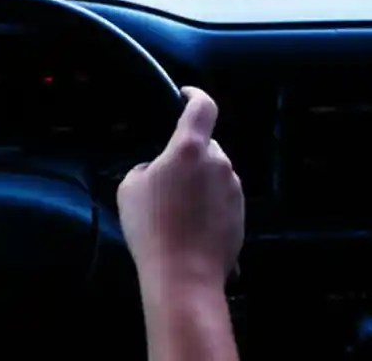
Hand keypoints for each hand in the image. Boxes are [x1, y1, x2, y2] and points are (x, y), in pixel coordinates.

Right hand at [117, 87, 243, 288]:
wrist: (184, 276)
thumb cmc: (152, 227)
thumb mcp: (130, 187)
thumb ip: (148, 166)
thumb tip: (160, 170)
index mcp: (191, 149)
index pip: (203, 106)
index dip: (194, 95)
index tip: (185, 95)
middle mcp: (219, 163)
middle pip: (206, 146)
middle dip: (189, 156)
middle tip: (167, 180)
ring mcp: (234, 189)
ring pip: (215, 174)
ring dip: (200, 183)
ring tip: (177, 211)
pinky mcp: (242, 213)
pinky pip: (222, 199)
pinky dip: (209, 205)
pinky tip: (191, 228)